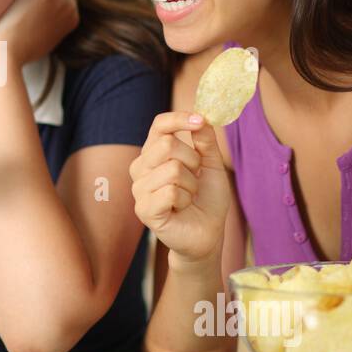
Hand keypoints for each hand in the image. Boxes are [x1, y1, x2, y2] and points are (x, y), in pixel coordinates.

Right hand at [130, 112, 230, 264]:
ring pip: (172, 170)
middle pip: (167, 145)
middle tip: (196, 177)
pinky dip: (185, 199)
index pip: (159, 125)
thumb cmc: (206, 199)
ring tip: (189, 196)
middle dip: (192, 160)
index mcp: (153, 153)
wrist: (208, 233)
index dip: (178, 119)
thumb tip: (200, 117)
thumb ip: (205, 141)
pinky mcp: (144, 209)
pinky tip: (181, 208)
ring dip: (191, 185)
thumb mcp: (211, 165)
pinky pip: (170, 192)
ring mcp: (139, 189)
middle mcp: (141, 168)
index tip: (199, 120)